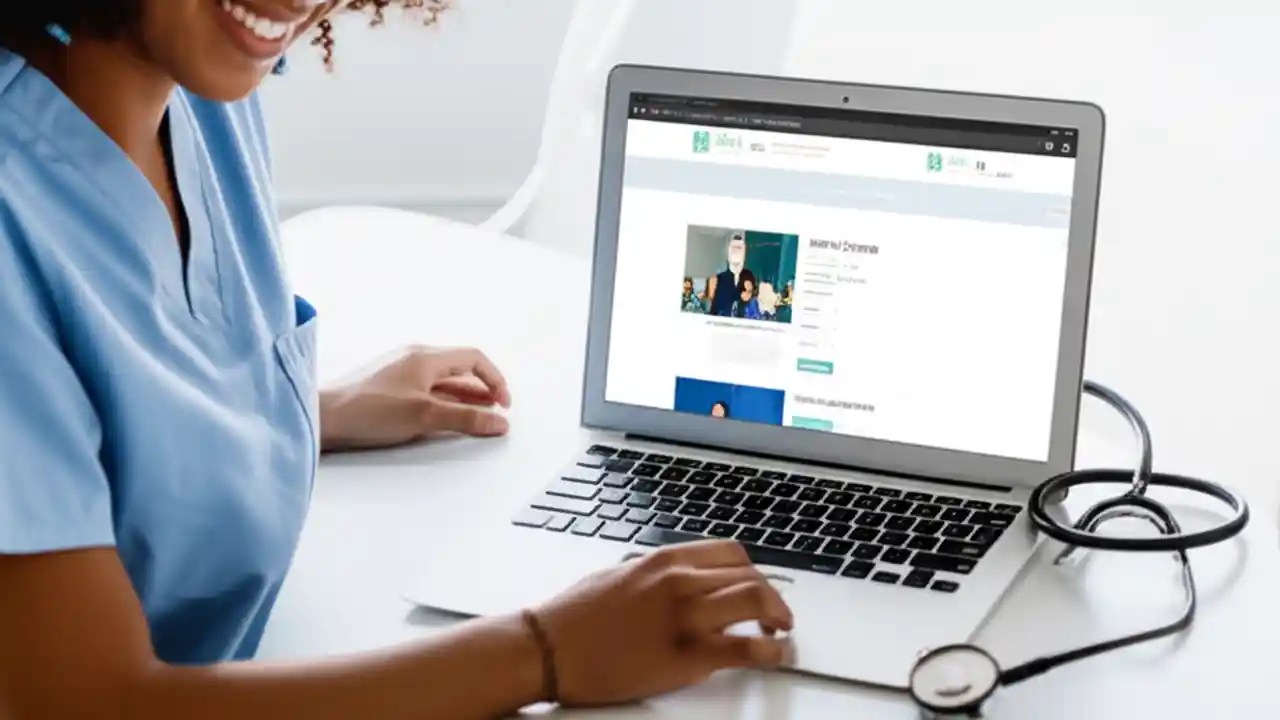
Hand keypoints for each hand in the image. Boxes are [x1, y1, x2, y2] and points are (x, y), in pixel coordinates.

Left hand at [319, 346, 511, 450]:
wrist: (324, 417)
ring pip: (444, 379)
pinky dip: (444, 400)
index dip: (495, 379)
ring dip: (465, 396)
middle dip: (482, 388)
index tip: (504, 403)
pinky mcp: (388, 385)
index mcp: (425, 356)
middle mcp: (414, 357)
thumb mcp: (425, 416)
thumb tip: (499, 422)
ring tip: (478, 415)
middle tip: (496, 410)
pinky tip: (445, 416)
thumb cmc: (369, 411)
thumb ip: (466, 419)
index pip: (474, 358)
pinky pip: (427, 387)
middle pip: (460, 367)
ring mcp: (400, 370)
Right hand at [534, 541, 793, 705]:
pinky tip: (774, 655)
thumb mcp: (618, 574)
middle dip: (770, 594)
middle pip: (749, 575)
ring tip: (779, 631)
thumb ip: (654, 575)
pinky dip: (770, 651)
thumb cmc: (572, 616)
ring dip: (778, 615)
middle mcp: (680, 582)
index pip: (730, 553)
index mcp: (664, 561)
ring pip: (755, 601)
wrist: (548, 648)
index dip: (752, 571)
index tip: (757, 585)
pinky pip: (746, 648)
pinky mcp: (688, 655)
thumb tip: (675, 581)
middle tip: (776, 613)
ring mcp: (686, 617)